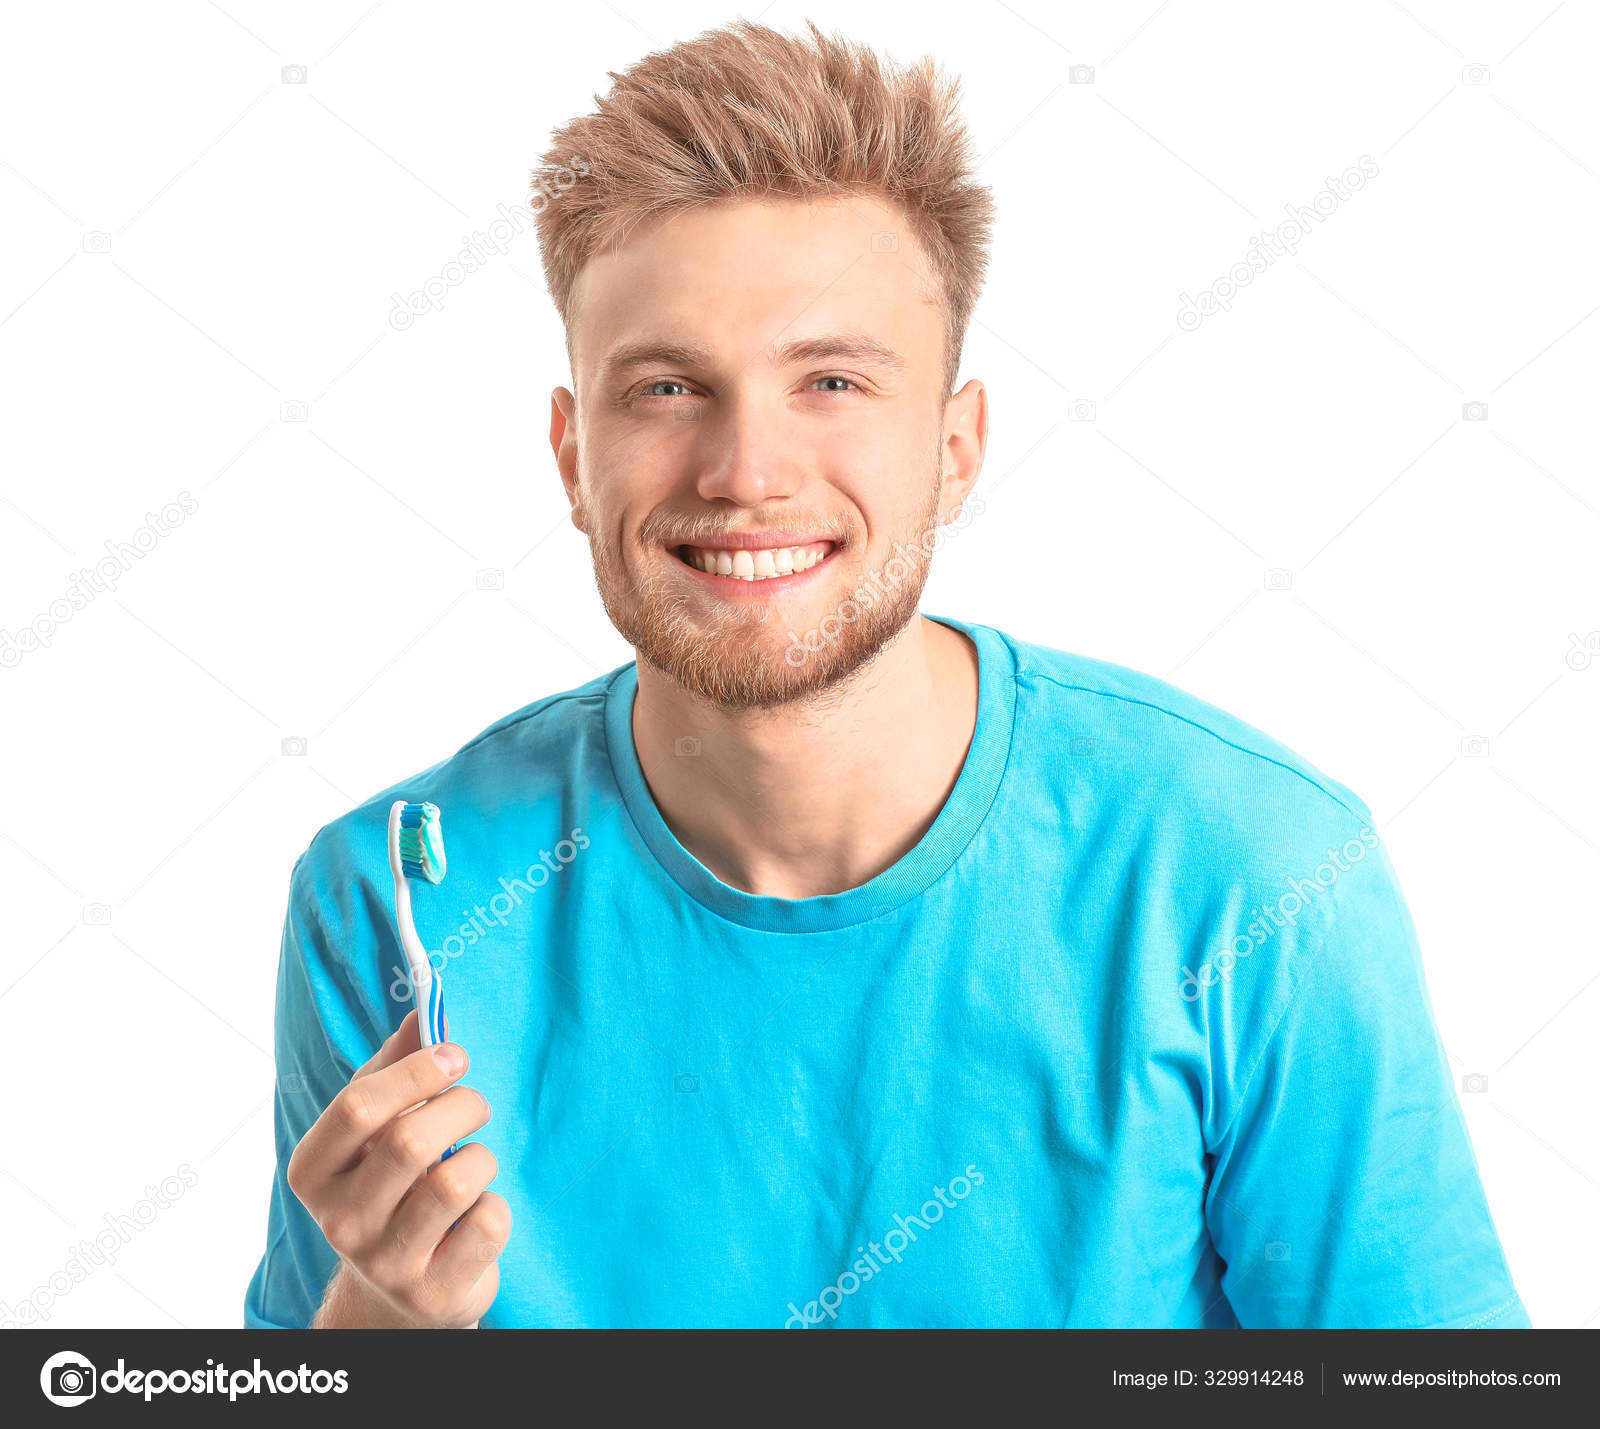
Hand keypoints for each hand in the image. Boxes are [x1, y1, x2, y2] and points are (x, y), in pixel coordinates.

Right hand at [287, 1010, 508, 1327]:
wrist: (399, 1293)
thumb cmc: (390, 1187)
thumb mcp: (377, 1131)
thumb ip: (393, 1070)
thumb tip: (421, 1011)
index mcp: (313, 1170)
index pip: (358, 1107)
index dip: (416, 1071)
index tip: (455, 1056)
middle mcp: (340, 1221)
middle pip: (411, 1142)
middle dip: (461, 1108)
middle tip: (475, 1106)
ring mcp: (385, 1263)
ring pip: (455, 1182)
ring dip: (481, 1157)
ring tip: (474, 1162)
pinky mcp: (434, 1293)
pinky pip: (489, 1223)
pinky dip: (497, 1205)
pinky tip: (478, 1212)